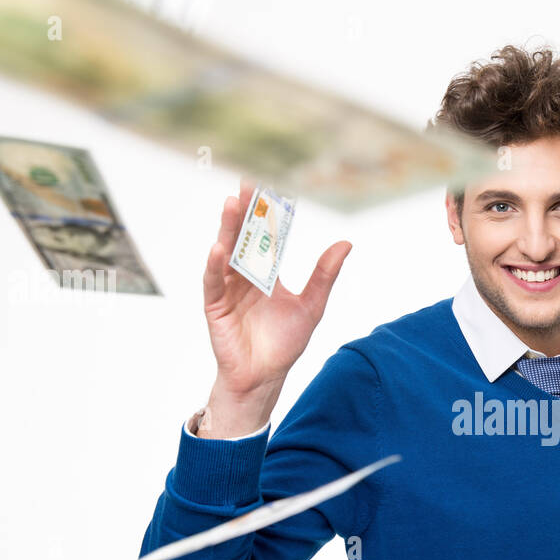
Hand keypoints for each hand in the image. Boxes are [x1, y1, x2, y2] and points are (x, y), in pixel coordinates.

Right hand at [200, 179, 351, 433]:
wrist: (266, 376)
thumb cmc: (285, 343)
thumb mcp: (312, 305)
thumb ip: (325, 275)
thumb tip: (345, 243)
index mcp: (267, 273)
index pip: (267, 236)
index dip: (268, 213)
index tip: (272, 185)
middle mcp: (245, 275)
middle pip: (244, 237)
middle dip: (246, 211)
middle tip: (248, 183)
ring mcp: (228, 288)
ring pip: (227, 253)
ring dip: (229, 229)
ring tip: (233, 204)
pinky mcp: (216, 306)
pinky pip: (214, 282)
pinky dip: (215, 265)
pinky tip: (219, 248)